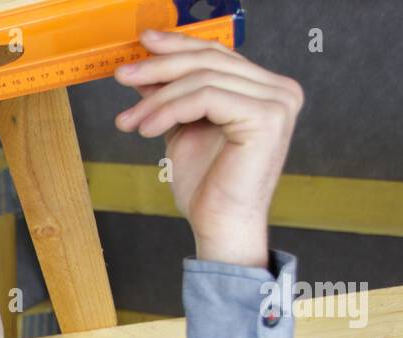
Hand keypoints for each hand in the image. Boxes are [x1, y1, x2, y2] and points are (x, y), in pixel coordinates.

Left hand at [113, 29, 302, 267]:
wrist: (220, 226)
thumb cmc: (207, 186)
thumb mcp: (183, 128)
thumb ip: (172, 96)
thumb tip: (145, 70)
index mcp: (265, 89)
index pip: (216, 54)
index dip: (176, 46)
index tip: (142, 45)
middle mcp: (279, 90)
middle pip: (208, 61)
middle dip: (159, 67)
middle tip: (122, 76)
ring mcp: (277, 102)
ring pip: (202, 79)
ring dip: (156, 98)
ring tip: (129, 120)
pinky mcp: (266, 117)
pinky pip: (206, 98)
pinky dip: (168, 110)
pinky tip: (146, 128)